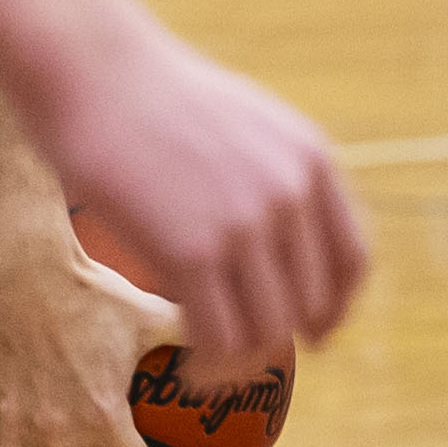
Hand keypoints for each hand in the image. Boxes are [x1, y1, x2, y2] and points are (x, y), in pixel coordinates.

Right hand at [38, 40, 366, 370]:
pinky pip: (219, 336)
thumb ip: (278, 176)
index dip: (336, 308)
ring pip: (267, 329)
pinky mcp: (193, 252)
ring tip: (211, 364)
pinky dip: (209, 366)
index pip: (351, 259)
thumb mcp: (249, 122)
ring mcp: (245, 224)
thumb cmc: (159, 99)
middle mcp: (290, 193)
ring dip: (242, 357)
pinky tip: (189, 369)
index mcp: (311, 160)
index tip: (317, 334)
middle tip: (242, 347)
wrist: (96, 76)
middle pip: (308, 303)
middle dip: (279, 334)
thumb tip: (289, 248)